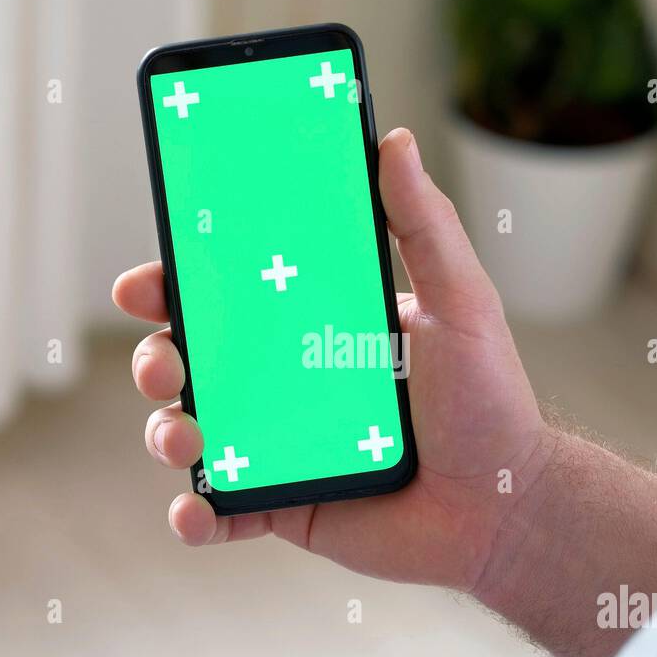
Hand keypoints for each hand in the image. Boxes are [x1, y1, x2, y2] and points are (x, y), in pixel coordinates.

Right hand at [112, 127, 552, 590]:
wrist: (508, 508)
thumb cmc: (489, 402)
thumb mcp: (461, 301)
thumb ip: (424, 224)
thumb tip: (395, 139)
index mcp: (315, 326)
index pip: (229, 295)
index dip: (177, 284)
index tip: (148, 279)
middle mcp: (286, 383)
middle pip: (192, 361)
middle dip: (155, 357)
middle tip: (162, 362)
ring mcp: (279, 447)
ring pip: (191, 433)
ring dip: (164, 432)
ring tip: (182, 439)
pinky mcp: (285, 507)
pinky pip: (221, 514)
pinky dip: (194, 517)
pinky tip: (193, 513)